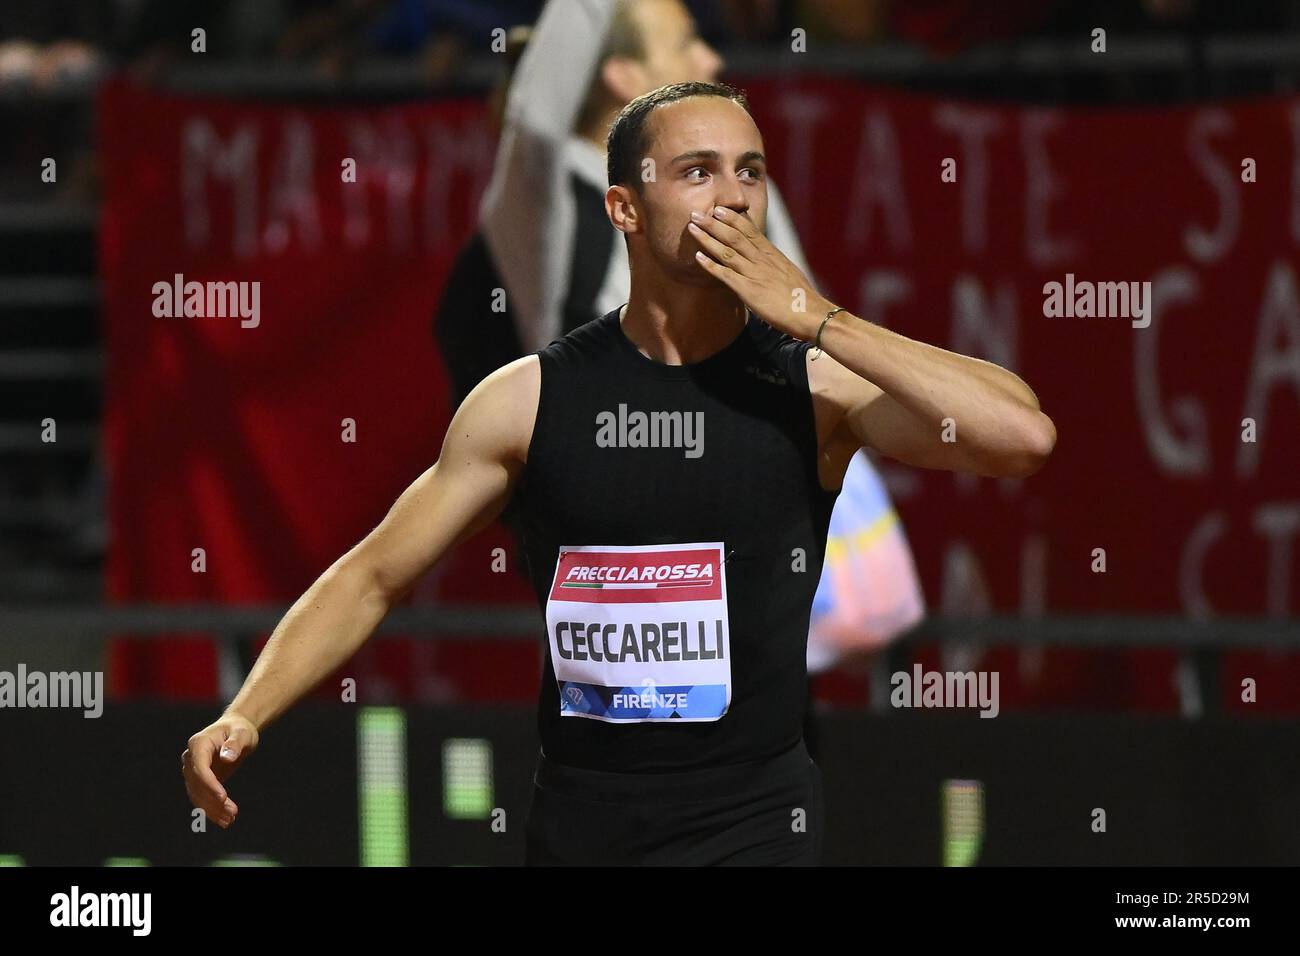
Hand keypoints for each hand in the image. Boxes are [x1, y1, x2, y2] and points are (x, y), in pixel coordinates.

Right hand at [181, 711, 259, 828]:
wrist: (235, 730)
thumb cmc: (239, 729)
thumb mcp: (242, 733)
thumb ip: (235, 743)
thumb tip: (226, 757)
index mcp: (198, 744)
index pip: (199, 768)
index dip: (209, 784)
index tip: (223, 797)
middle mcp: (190, 758)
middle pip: (197, 784)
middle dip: (213, 801)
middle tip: (232, 813)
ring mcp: (192, 770)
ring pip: (197, 795)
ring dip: (212, 809)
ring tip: (230, 820)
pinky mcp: (198, 780)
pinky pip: (201, 797)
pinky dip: (211, 809)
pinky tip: (224, 819)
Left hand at [688, 205, 829, 338]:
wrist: (809, 312)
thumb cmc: (800, 296)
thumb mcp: (787, 271)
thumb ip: (773, 263)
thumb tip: (766, 258)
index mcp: (771, 253)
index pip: (750, 230)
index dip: (733, 218)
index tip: (719, 208)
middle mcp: (761, 259)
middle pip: (734, 235)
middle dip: (714, 223)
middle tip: (697, 212)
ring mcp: (753, 273)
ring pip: (727, 251)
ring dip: (708, 238)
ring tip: (693, 227)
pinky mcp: (747, 290)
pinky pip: (725, 275)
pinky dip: (710, 265)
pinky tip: (698, 257)